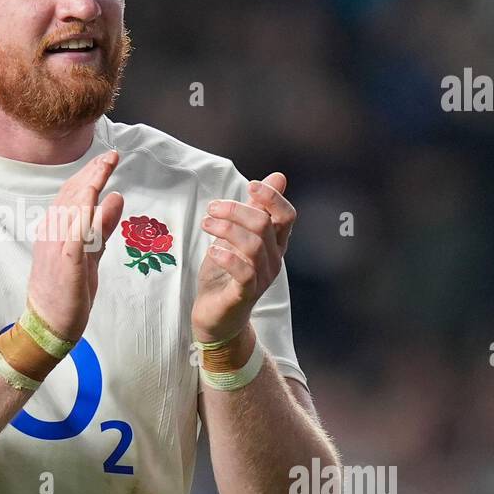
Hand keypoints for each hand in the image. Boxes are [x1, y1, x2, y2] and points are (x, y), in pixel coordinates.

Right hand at [26, 150, 123, 340]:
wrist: (48, 322)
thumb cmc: (67, 288)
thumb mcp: (90, 252)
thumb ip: (102, 226)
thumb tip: (117, 196)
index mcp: (56, 229)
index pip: (73, 194)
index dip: (90, 174)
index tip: (107, 159)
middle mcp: (52, 233)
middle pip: (72, 195)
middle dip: (92, 173)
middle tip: (111, 155)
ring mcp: (56, 246)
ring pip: (72, 209)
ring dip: (89, 185)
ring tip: (105, 167)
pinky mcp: (65, 263)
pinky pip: (74, 234)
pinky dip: (84, 214)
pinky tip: (95, 198)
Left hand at [191, 172, 295, 343]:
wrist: (217, 318)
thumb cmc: (226, 275)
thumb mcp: (237, 236)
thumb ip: (255, 208)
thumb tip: (278, 176)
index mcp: (275, 244)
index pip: (287, 215)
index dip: (272, 197)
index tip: (250, 184)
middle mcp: (274, 260)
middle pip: (264, 224)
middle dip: (236, 210)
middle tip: (212, 208)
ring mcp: (261, 278)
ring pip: (253, 245)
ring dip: (226, 229)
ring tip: (206, 224)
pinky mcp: (244, 294)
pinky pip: (243, 272)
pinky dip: (227, 256)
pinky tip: (212, 250)